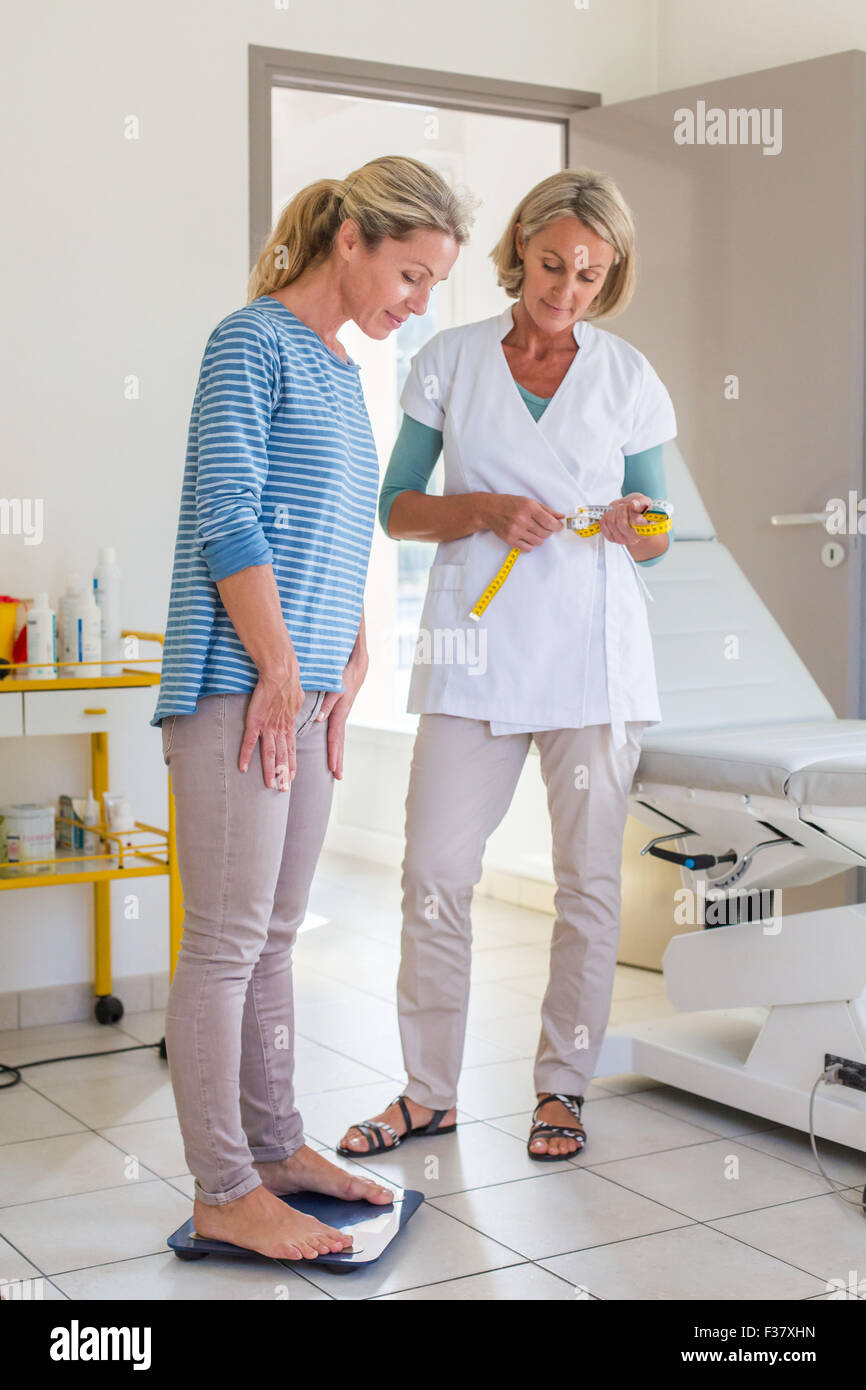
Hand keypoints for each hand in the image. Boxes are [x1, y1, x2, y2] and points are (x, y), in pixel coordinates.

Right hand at [239, 666, 303, 790]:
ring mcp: (268, 727)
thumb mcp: (298, 698)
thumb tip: (295, 706)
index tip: (292, 777)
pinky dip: (245, 755)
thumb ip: (295, 707)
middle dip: (283, 773)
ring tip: (270, 785)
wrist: (281, 673)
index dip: (292, 764)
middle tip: (283, 789)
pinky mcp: (255, 721)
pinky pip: (249, 742)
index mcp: (289, 725)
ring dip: (269, 770)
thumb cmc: (289, 682)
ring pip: (269, 753)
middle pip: (282, 756)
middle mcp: (280, 729)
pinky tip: (242, 768)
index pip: (292, 749)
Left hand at [313, 648, 368, 779]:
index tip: (332, 767)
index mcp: (340, 714)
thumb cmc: (345, 677)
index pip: (335, 737)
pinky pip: (338, 732)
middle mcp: (342, 717)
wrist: (357, 668)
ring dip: (338, 754)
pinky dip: (337, 743)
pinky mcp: (341, 713)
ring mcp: (342, 716)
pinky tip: (334, 750)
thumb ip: (327, 704)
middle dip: (338, 759)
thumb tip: (318, 719)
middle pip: (340, 743)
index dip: (333, 753)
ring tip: (337, 769)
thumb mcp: (336, 689)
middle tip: (338, 776)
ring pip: (340, 739)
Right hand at [481, 493, 564, 551]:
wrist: (489, 510)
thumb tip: (561, 517)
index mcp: (529, 508)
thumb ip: (546, 510)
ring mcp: (515, 531)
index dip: (557, 526)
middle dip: (548, 532)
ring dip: (540, 538)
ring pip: (538, 542)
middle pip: (545, 533)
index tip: (558, 527)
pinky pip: (528, 548)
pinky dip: (531, 545)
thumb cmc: (510, 504)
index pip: (549, 522)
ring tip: (535, 531)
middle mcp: (522, 519)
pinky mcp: (510, 540)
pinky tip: (528, 537)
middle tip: (544, 528)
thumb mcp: (529, 502)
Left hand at [599, 493, 652, 546]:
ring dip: (613, 511)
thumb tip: (634, 504)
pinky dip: (606, 515)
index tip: (633, 505)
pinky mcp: (611, 538)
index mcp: (645, 531)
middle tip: (625, 506)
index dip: (633, 512)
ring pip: (611, 521)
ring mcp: (622, 540)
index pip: (636, 522)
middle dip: (621, 509)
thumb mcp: (644, 502)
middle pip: (621, 522)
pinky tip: (612, 514)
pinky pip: (604, 524)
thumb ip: (642, 502)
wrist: (629, 513)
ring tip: (619, 509)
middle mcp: (634, 539)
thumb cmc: (638, 509)